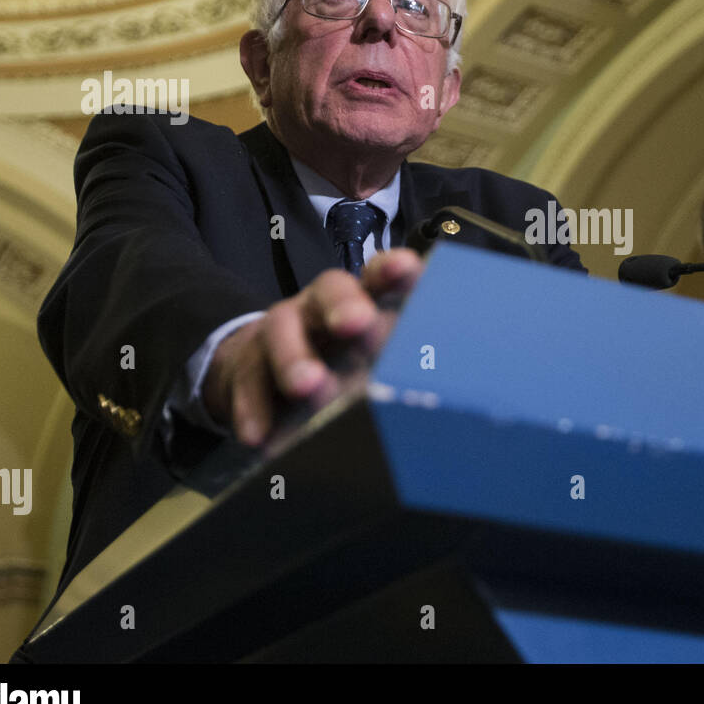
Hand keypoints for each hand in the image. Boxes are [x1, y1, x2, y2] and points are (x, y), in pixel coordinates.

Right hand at [202, 248, 424, 444]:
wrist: (262, 365)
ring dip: (295, 357)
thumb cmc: (335, 358)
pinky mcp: (247, 364)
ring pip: (282, 330)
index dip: (392, 270)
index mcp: (359, 300)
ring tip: (308, 387)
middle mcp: (320, 307)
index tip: (408, 269)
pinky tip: (259, 434)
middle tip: (357, 323)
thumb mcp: (368, 354)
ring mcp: (280, 330)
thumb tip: (455, 395)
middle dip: (345, 303)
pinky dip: (253, 407)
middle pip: (329, 289)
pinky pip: (247, 380)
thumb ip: (402, 361)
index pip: (377, 275)